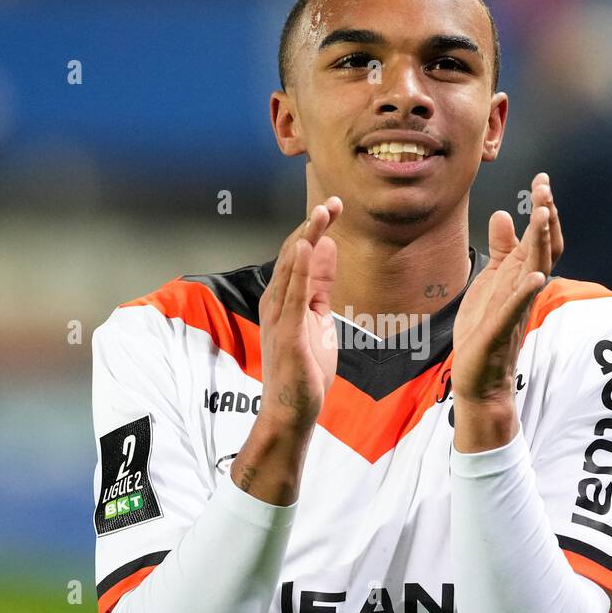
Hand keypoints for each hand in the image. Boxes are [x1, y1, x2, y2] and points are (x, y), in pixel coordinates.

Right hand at [257, 197, 341, 430]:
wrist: (292, 410)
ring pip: (291, 269)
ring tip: (321, 214)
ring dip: (306, 239)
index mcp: (284, 298)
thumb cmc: (304, 368)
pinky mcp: (288, 332)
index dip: (315, 229)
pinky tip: (304, 247)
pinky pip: (293, 296)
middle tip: (334, 202)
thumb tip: (327, 248)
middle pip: (293, 255)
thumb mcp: (318, 318)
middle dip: (313, 227)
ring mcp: (279, 317)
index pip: (299, 255)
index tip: (335, 208)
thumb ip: (320, 285)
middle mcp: (276, 302)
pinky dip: (298, 270)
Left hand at [452, 173, 563, 405]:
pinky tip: (535, 277)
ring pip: (535, 271)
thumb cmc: (485, 329)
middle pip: (543, 248)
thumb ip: (501, 250)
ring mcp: (515, 308)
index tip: (542, 179)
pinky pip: (518, 308)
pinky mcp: (501, 328)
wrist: (480, 377)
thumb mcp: (489, 281)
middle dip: (545, 217)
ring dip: (540, 244)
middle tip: (545, 188)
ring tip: (543, 216)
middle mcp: (524, 288)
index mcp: (520, 275)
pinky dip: (526, 292)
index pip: (538, 237)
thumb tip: (504, 214)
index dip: (542, 209)